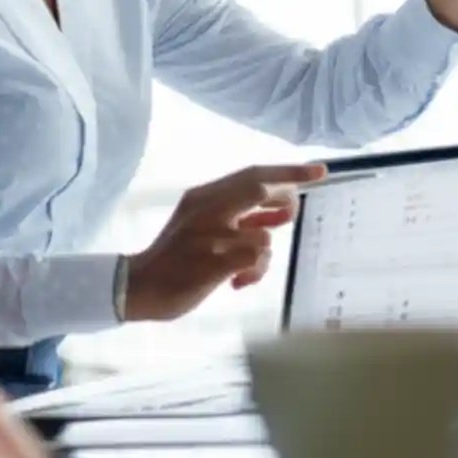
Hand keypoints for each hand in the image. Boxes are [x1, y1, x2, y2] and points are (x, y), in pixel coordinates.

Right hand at [125, 164, 327, 321]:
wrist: (137, 286)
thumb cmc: (175, 258)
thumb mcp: (201, 224)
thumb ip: (238, 215)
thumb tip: (280, 210)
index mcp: (203, 196)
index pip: (253, 174)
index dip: (289, 171)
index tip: (319, 170)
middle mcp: (206, 208)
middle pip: (259, 187)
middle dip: (286, 198)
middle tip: (293, 215)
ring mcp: (209, 235)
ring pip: (263, 233)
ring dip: (264, 255)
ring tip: (246, 270)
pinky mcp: (212, 262)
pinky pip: (256, 258)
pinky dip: (256, 272)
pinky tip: (239, 283)